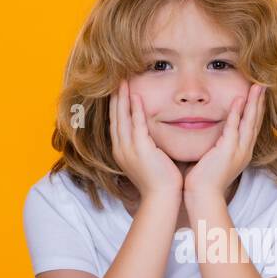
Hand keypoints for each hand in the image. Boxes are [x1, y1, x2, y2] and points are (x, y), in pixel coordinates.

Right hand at [109, 79, 182, 201]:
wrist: (162, 197)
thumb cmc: (160, 181)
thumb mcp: (148, 160)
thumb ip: (146, 145)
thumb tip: (150, 134)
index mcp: (121, 151)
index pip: (115, 123)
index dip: (115, 106)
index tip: (116, 91)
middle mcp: (120, 149)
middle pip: (114, 117)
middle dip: (115, 98)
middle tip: (115, 80)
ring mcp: (128, 149)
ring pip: (121, 117)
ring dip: (122, 98)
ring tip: (122, 82)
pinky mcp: (140, 149)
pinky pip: (136, 124)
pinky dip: (135, 109)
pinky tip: (136, 96)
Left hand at [183, 83, 266, 205]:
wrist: (202, 196)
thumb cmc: (204, 180)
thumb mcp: (214, 160)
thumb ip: (217, 146)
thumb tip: (212, 137)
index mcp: (242, 153)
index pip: (252, 127)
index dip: (256, 111)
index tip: (258, 96)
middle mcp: (244, 151)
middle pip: (256, 122)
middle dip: (260, 103)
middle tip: (263, 86)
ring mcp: (238, 151)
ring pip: (250, 122)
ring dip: (254, 103)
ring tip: (258, 87)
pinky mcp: (228, 151)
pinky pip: (234, 128)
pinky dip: (237, 113)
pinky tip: (239, 100)